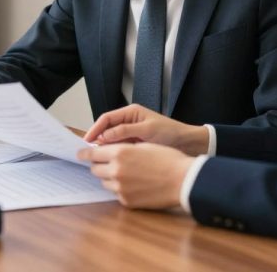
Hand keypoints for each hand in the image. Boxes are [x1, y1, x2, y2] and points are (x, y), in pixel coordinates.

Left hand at [77, 143, 193, 208]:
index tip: (80, 154)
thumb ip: (122, 148)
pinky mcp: (127, 201)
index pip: (92, 154)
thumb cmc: (167, 159)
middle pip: (95, 169)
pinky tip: (135, 185)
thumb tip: (107, 149)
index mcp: (119, 153)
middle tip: (108, 163)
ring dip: (109, 177)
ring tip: (126, 174)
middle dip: (99, 165)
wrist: (183, 180)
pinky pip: (116, 193)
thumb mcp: (143, 145)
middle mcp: (116, 171)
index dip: (85, 154)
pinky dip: (121, 188)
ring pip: (104, 182)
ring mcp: (120, 188)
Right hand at [84, 104, 208, 155]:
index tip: (87, 141)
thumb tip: (103, 137)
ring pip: (112, 140)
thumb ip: (124, 131)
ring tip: (98, 158)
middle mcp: (129, 122)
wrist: (189, 144)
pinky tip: (112, 162)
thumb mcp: (147, 130)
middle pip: (107, 129)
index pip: (106, 119)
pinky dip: (115, 155)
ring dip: (105, 148)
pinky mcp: (136, 146)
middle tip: (89, 152)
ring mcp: (132, 134)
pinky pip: (121, 149)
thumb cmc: (171, 133)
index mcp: (131, 113)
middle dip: (97, 140)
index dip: (95, 129)